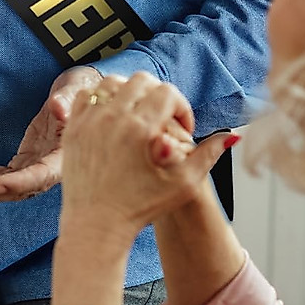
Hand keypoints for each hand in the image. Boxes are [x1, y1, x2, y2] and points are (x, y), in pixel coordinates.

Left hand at [0, 65, 102, 200]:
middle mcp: (51, 167)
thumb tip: (58, 108)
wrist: (86, 96)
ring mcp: (38, 164)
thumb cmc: (85, 91)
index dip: (18, 183)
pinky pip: (5, 174)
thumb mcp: (78, 90)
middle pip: (19, 188)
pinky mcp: (28, 159)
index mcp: (64, 156)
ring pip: (8, 185)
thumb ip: (67, 101)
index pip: (40, 176)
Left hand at [59, 73, 228, 241]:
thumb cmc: (140, 208)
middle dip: (158, 95)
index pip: (168, 92)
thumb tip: (232, 136)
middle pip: (141, 80)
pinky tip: (112, 117)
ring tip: (138, 115)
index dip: (182, 107)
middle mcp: (113, 117)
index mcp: (141, 128)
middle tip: (162, 117)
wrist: (96, 224)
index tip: (181, 128)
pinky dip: (102, 98)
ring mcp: (90, 119)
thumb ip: (207, 156)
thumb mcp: (182, 185)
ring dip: (130, 92)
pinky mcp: (73, 126)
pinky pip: (87, 94)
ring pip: (113, 82)